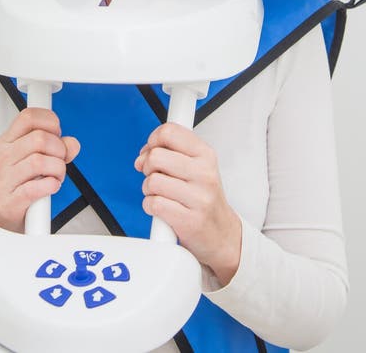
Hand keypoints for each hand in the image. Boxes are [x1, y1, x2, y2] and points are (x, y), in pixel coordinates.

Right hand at [0, 107, 79, 232]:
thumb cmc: (15, 184)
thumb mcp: (32, 160)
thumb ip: (56, 149)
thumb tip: (73, 144)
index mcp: (9, 141)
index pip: (28, 116)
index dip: (50, 121)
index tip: (57, 133)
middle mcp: (5, 156)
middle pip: (40, 138)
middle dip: (59, 149)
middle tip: (60, 160)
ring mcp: (5, 178)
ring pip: (40, 162)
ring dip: (58, 169)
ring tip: (57, 176)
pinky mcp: (10, 201)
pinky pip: (36, 188)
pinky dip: (51, 186)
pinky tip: (51, 186)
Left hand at [135, 123, 241, 285]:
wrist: (221, 234)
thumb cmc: (204, 197)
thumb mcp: (198, 166)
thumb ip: (173, 152)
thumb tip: (143, 155)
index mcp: (206, 154)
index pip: (169, 132)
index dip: (153, 140)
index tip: (152, 150)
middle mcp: (204, 173)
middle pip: (156, 156)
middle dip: (147, 166)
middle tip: (155, 175)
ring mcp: (199, 197)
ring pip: (152, 181)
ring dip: (148, 189)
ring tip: (160, 194)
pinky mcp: (189, 220)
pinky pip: (154, 204)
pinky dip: (150, 206)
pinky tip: (161, 208)